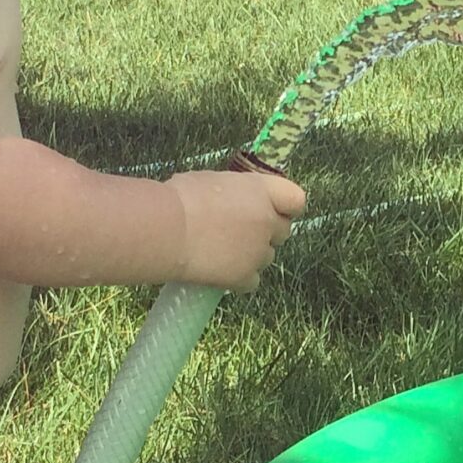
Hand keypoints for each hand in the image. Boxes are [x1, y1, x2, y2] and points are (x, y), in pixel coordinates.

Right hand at [167, 168, 306, 291]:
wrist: (166, 229)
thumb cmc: (182, 197)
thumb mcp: (214, 181)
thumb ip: (237, 193)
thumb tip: (235, 201)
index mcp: (263, 191)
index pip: (296, 200)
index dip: (285, 206)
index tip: (270, 209)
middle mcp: (268, 221)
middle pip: (284, 231)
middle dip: (267, 232)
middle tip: (240, 231)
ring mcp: (258, 251)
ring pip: (268, 257)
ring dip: (252, 255)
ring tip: (222, 252)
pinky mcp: (244, 277)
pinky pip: (252, 281)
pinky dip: (239, 279)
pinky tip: (219, 271)